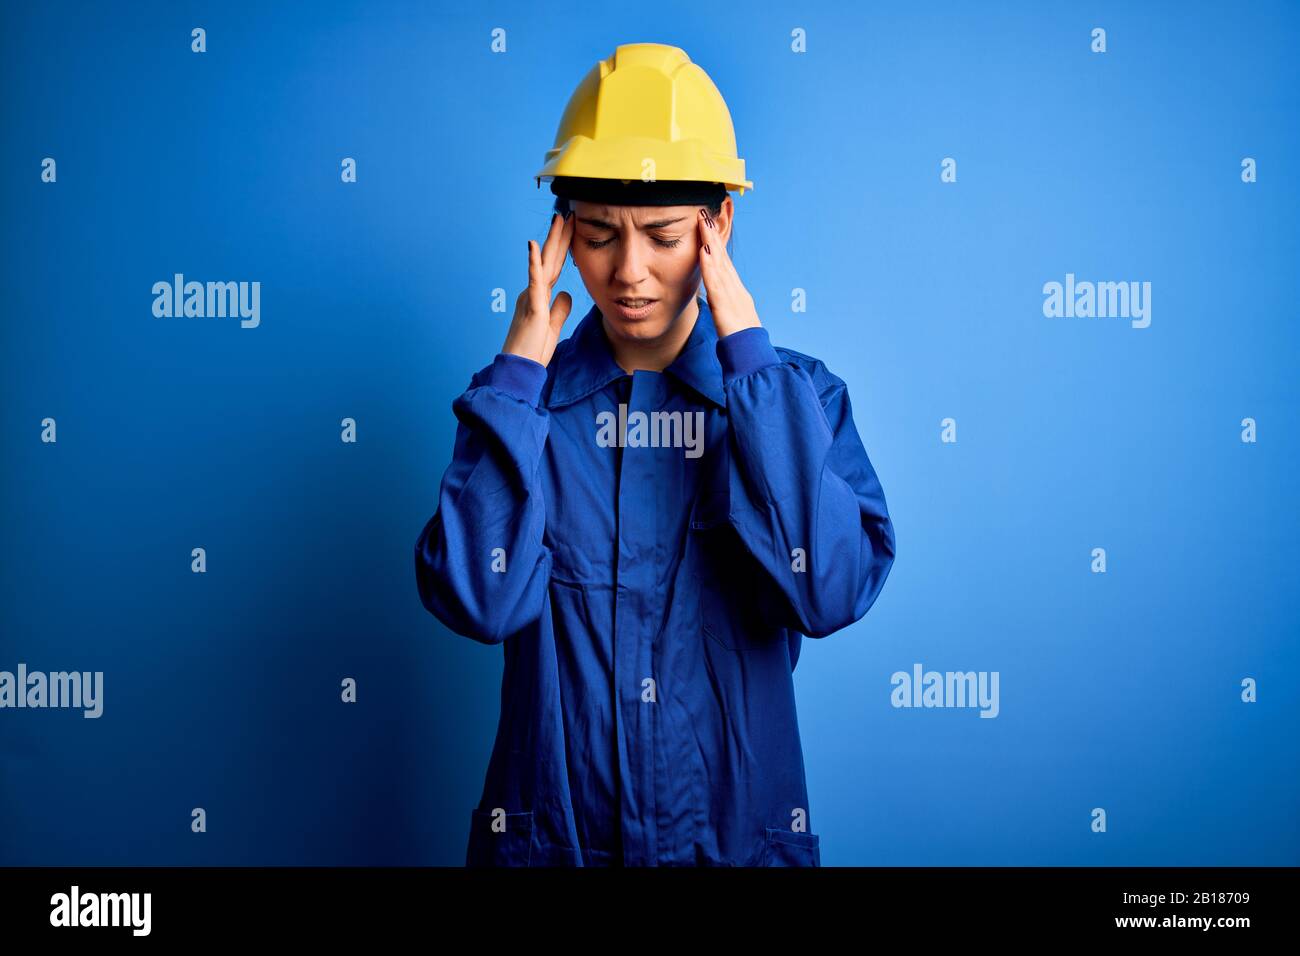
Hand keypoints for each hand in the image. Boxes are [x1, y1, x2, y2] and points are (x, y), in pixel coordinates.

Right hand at [502, 212, 574, 365]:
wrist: (520, 368)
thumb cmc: (533, 351)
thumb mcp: (551, 327)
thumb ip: (559, 309)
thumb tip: (566, 293)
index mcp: (538, 297)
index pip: (554, 268)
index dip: (564, 249)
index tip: (572, 230)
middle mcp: (533, 293)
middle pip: (550, 260)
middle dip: (560, 237)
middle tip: (567, 215)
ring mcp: (532, 298)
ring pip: (544, 264)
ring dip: (551, 241)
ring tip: (559, 220)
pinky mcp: (532, 307)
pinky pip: (533, 281)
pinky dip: (534, 262)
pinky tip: (533, 245)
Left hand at [697, 207, 760, 337]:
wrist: (752, 355)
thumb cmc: (742, 341)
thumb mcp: (731, 319)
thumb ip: (723, 307)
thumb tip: (714, 300)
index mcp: (736, 292)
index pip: (724, 263)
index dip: (716, 244)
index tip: (708, 226)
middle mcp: (735, 289)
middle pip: (723, 257)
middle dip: (713, 234)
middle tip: (704, 213)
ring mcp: (732, 295)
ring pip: (720, 264)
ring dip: (711, 242)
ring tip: (702, 222)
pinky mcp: (725, 306)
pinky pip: (716, 282)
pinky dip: (710, 266)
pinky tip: (704, 251)